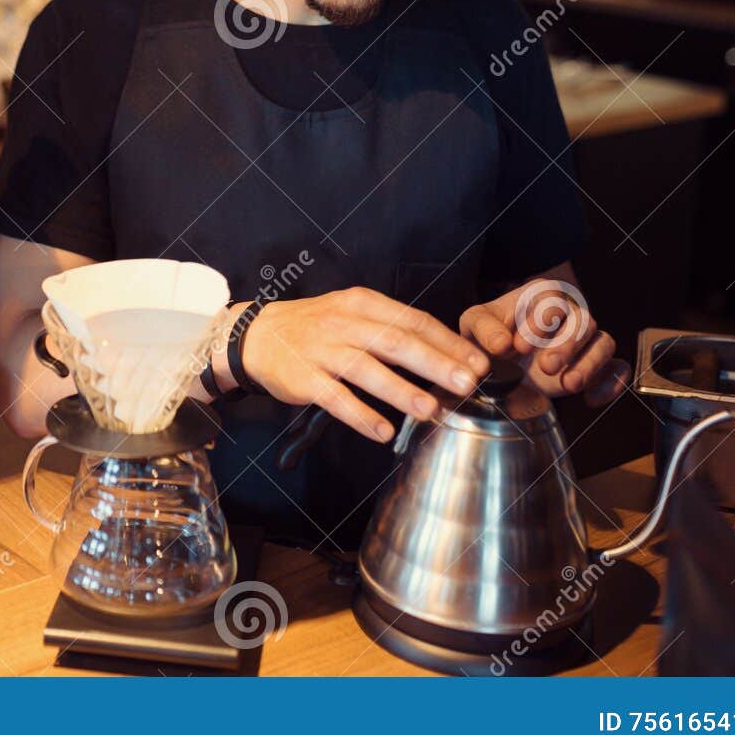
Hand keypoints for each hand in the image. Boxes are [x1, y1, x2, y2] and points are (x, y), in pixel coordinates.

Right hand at [237, 288, 490, 442]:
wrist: (256, 336)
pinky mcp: (304, 378)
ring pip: (367, 369)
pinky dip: (360, 415)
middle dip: (436, 363)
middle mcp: (344, 323)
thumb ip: (391, 328)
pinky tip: (383, 431)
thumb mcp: (352, 312)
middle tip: (467, 383)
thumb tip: (445, 354)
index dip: (448, 342)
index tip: (478, 362)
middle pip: (396, 342)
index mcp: (363, 304)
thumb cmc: (315, 327)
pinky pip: (335, 398)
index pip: (414, 320)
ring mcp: (322, 350)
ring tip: (431, 410)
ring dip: (401, 391)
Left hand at [459, 277, 628, 405]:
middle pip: (584, 320)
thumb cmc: (489, 335)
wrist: (499, 362)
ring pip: (605, 343)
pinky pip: (618, 369)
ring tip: (568, 385)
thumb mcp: (474, 325)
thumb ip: (484, 328)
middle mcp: (569, 314)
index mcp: (541, 297)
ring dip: (590, 364)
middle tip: (546, 366)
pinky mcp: (597, 366)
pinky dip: (610, 384)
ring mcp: (586, 341)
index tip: (520, 345)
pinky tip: (590, 399)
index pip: (552, 298)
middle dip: (567, 345)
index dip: (540, 321)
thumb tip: (501, 345)